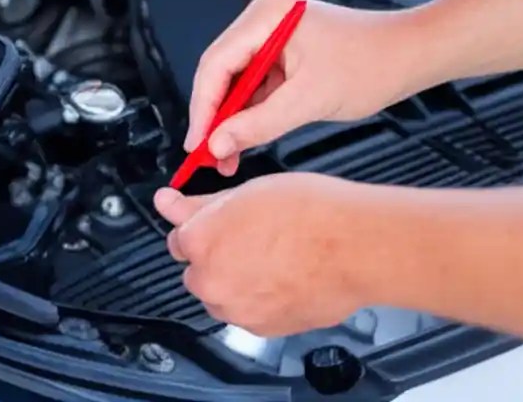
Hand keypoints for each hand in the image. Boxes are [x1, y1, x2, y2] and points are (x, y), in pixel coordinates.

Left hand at [154, 173, 374, 336]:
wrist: (355, 247)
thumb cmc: (310, 213)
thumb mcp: (245, 193)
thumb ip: (199, 205)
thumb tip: (167, 202)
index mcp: (199, 242)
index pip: (179, 239)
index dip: (202, 228)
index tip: (218, 225)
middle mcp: (210, 281)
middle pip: (198, 271)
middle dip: (216, 257)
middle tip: (253, 239)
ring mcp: (236, 309)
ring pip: (222, 295)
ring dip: (236, 281)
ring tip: (273, 258)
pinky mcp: (262, 329)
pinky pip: (248, 313)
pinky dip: (259, 299)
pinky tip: (284, 277)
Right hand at [186, 0, 421, 174]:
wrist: (411, 56)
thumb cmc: (373, 62)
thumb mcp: (309, 100)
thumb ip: (258, 124)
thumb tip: (219, 142)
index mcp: (267, 17)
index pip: (216, 64)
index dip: (203, 108)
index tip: (197, 142)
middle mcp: (265, 21)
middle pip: (221, 73)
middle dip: (214, 117)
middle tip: (208, 152)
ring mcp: (274, 37)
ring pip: (236, 82)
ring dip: (231, 119)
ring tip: (227, 154)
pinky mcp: (284, 54)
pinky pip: (255, 85)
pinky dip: (250, 113)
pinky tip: (245, 138)